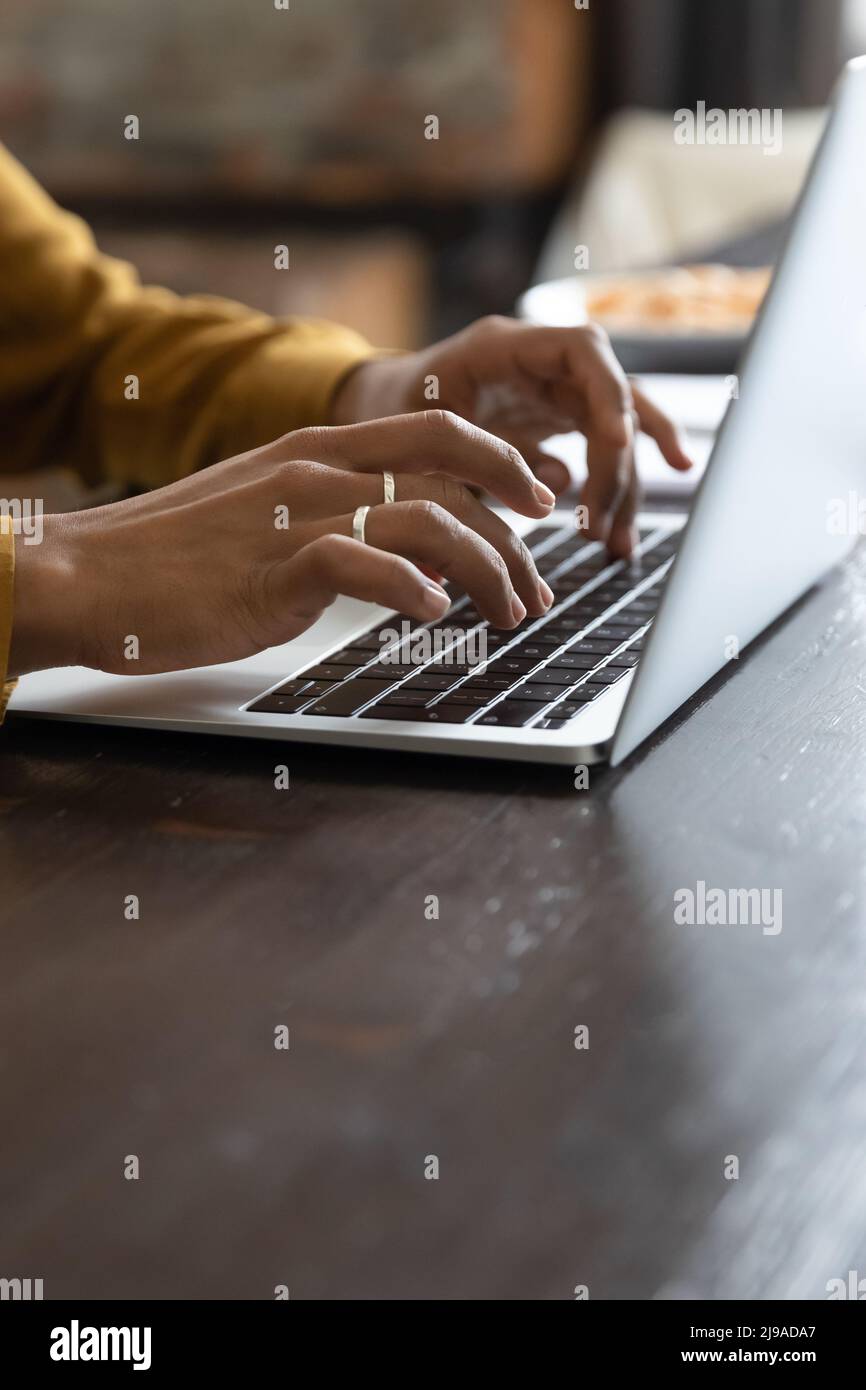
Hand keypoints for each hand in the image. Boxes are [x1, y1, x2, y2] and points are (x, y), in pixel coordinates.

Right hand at [9, 412, 555, 677]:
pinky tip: (435, 614)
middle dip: (515, 527)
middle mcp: (316, 470)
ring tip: (510, 614)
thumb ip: (332, 517)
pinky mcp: (274, 568)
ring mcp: (297, 514)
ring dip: (486, 569)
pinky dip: (411, 588)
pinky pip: (362, 565)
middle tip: (544, 577)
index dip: (501, 461)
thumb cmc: (174, 556)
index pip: (434, 430)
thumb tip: (402, 552)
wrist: (89, 575)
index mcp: (316, 450)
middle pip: (450, 474)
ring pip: (426, 519)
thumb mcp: (263, 513)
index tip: (539, 501)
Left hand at [331, 316, 692, 556]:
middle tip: (599, 528)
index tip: (614, 450)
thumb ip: (470, 466)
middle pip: (609, 397)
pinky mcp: (558, 414)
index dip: (609, 397)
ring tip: (617, 542)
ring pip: (615, 424)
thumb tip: (542, 497)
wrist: (377, 406)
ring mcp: (553, 386)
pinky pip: (605, 437)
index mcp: (504, 347)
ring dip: (623, 483)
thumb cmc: (388, 412)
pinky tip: (662, 484)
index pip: (583, 351)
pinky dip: (626, 466)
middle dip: (615, 465)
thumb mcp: (418, 437)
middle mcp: (540, 360)